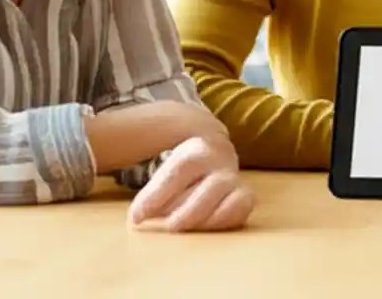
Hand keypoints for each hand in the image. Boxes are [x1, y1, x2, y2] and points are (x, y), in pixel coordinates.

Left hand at [127, 132, 254, 231]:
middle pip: (208, 189)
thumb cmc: (182, 170)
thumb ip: (150, 195)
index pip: (177, 173)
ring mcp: (234, 178)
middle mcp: (219, 162)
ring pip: (228, 200)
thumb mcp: (164, 171)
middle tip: (168, 227)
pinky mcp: (246, 195)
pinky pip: (240, 209)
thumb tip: (137, 220)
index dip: (156, 197)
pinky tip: (205, 228)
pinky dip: (224, 221)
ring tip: (184, 230)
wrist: (216, 150)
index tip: (136, 218)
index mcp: (195, 152)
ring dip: (205, 220)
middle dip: (187, 213)